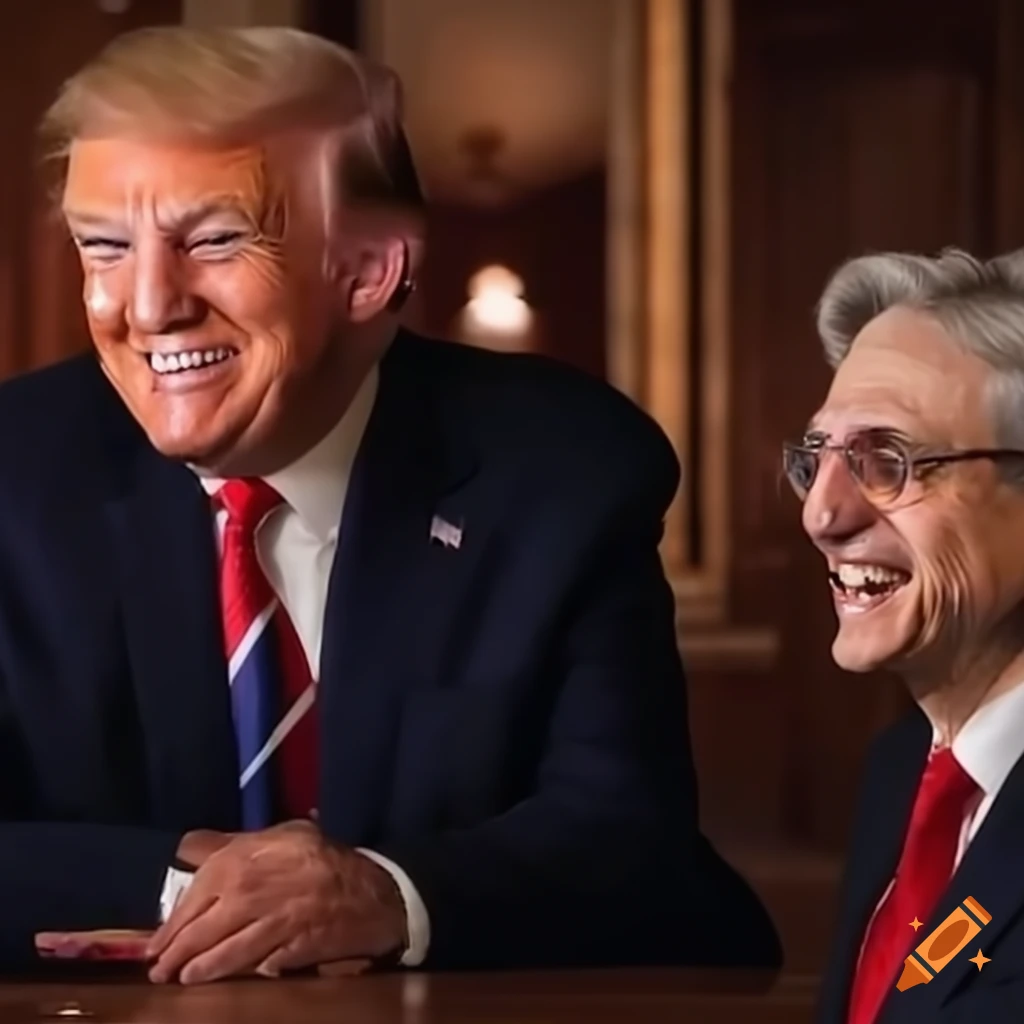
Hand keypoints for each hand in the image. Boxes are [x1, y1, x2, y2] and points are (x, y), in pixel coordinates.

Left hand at [146, 820, 407, 983]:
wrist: (374, 890)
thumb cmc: (322, 859)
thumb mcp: (280, 836)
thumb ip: (234, 843)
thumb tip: (189, 848)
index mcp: (247, 858)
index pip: (196, 895)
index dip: (172, 924)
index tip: (156, 943)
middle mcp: (254, 890)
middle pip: (203, 930)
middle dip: (176, 954)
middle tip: (160, 971)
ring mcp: (275, 922)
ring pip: (225, 953)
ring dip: (201, 969)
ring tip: (184, 979)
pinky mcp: (294, 949)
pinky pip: (260, 966)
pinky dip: (245, 974)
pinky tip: (232, 982)